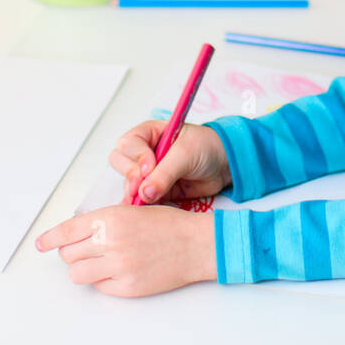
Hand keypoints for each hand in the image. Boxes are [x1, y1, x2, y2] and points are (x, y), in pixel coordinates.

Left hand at [35, 205, 216, 296]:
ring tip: (100, 263)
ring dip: (84, 269)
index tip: (40, 244)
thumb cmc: (168, 224)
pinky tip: (119, 271)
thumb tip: (78, 232)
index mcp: (109, 218)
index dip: (49, 239)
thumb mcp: (132, 210)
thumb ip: (104, 221)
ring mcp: (118, 267)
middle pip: (69, 255)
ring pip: (78, 274)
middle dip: (74, 252)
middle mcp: (110, 242)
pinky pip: (99, 287)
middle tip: (87, 250)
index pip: (66, 231)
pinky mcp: (127, 287)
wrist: (195, 244)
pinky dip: (103, 280)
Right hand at [109, 118, 231, 206]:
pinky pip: (140, 198)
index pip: (128, 143)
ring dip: (135, 192)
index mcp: (149, 134)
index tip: (150, 168)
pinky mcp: (155, 190)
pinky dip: (140, 205)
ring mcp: (148, 172)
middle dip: (131, 175)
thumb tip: (144, 192)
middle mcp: (144, 152)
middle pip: (120, 162)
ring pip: (128, 182)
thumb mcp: (186, 154)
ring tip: (149, 199)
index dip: (136, 157)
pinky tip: (142, 211)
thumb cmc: (207, 148)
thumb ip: (165, 173)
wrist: (224, 165)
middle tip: (145, 186)